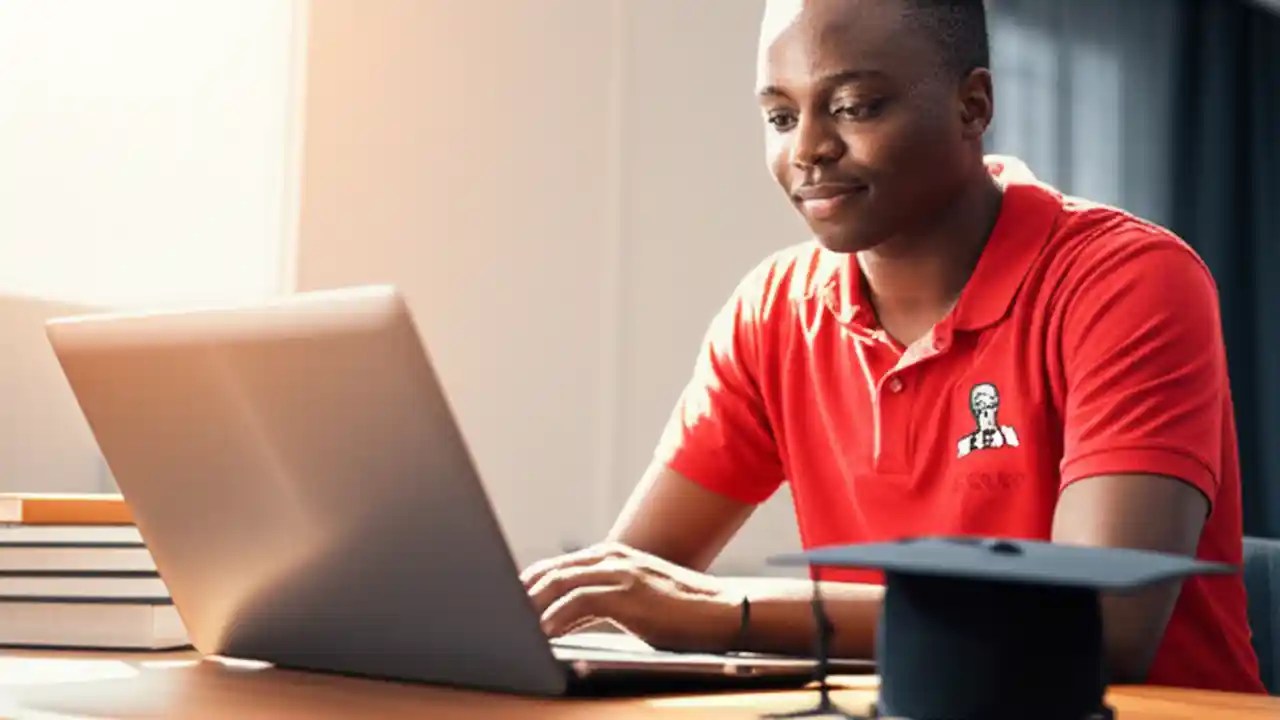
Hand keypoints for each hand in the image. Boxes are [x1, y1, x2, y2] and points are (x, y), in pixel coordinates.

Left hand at [520, 542, 740, 651]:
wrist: (724, 611)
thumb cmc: (682, 611)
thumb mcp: (637, 597)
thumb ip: (604, 598)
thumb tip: (569, 617)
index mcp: (611, 556)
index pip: (556, 567)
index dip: (528, 586)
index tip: (507, 605)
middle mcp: (611, 558)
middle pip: (550, 574)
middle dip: (522, 597)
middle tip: (499, 619)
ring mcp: (619, 573)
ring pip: (558, 586)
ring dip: (532, 611)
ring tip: (513, 630)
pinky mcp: (627, 594)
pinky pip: (577, 605)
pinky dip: (555, 621)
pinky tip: (544, 636)